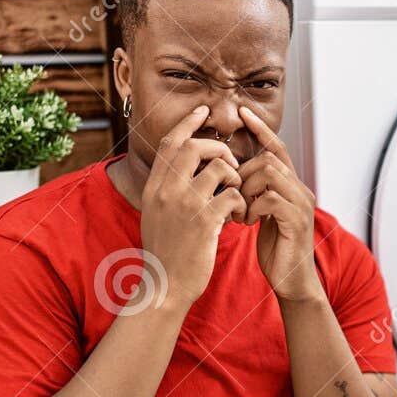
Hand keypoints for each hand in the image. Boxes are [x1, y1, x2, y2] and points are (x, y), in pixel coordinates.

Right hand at [138, 106, 246, 308]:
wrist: (165, 285)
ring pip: (220, 169)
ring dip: (236, 179)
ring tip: (236, 197)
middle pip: (197, 146)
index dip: (190, 122)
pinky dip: (242, 204)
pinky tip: (239, 218)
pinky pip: (233, 196)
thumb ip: (167, 189)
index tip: (205, 111)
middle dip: (220, 149)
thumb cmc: (167, 252)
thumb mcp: (157, 215)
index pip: (172, 142)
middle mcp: (167, 190)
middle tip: (231, 165)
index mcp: (154, 186)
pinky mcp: (205, 222)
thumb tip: (182, 169)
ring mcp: (185, 205)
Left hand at [240, 106, 322, 303]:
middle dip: (244, 171)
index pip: (277, 147)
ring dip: (246, 188)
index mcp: (293, 186)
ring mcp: (302, 204)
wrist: (292, 282)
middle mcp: (301, 190)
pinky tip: (247, 221)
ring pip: (269, 173)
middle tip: (232, 194)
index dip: (261, 129)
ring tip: (239, 210)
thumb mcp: (262, 214)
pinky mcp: (297, 221)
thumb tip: (233, 173)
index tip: (242, 112)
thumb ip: (255, 192)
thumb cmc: (275, 249)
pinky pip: (270, 197)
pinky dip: (252, 206)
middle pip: (269, 158)